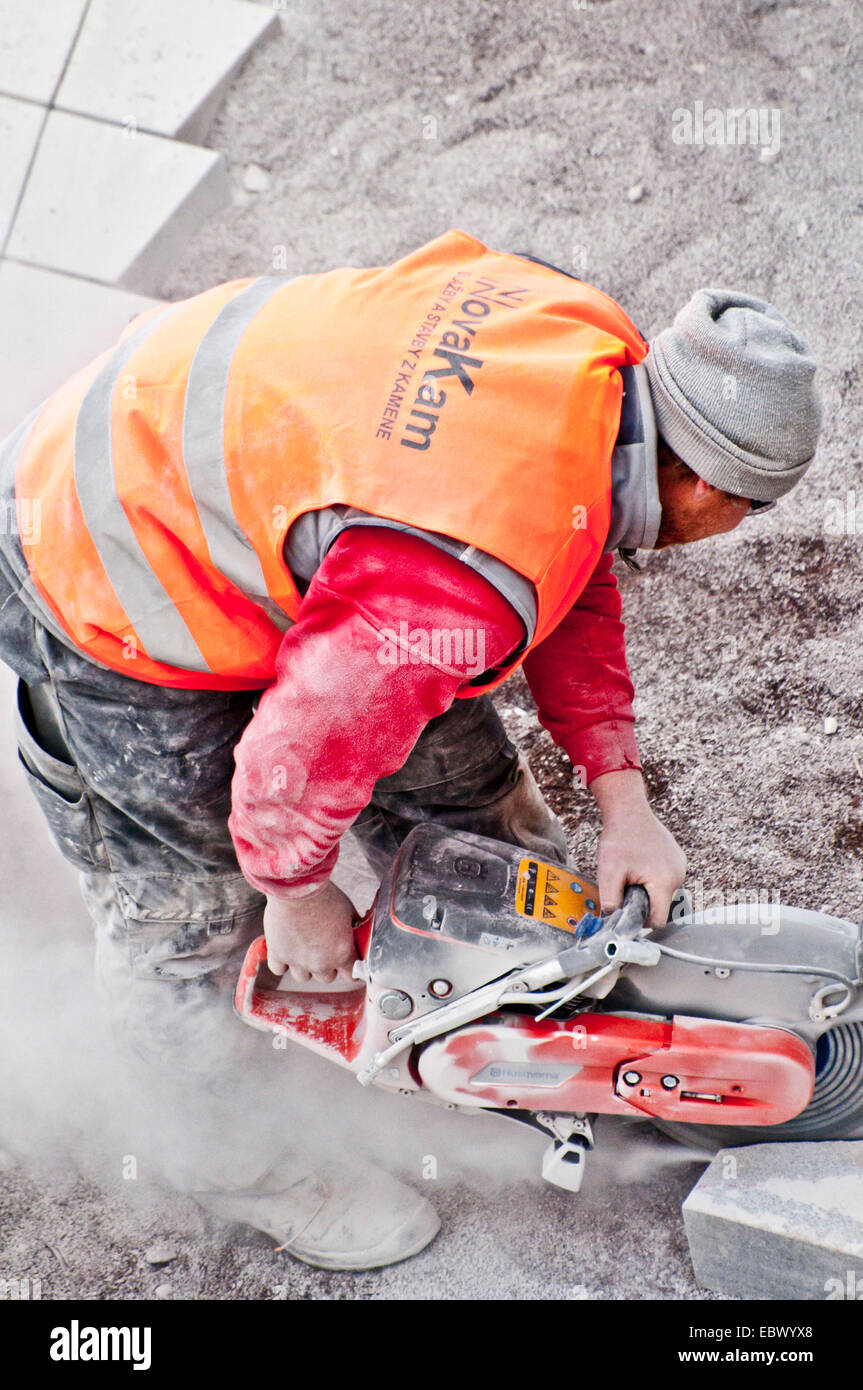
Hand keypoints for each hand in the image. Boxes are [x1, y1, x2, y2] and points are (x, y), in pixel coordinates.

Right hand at [264, 881, 357, 982]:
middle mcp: (321, 963)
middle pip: (326, 978)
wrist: (298, 888)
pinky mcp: (278, 954)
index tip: (346, 963)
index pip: (351, 976)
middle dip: (326, 966)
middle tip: (323, 950)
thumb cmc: (325, 896)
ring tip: (302, 949)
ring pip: (303, 977)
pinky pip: (279, 969)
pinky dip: (281, 962)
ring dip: (304, 967)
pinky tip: (285, 949)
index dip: (348, 969)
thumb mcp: (348, 910)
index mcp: (342, 953)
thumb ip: (353, 925)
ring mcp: (298, 961)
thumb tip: (357, 928)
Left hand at [590, 769, 686, 928]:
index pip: (658, 919)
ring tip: (632, 872)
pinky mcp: (678, 858)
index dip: (641, 921)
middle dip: (643, 902)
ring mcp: (681, 866)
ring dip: (648, 889)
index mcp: (664, 882)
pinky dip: (654, 877)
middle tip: (626, 885)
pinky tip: (640, 863)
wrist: (628, 810)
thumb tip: (613, 919)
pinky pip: (667, 877)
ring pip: (664, 892)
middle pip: (661, 905)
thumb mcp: (608, 872)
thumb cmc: (619, 839)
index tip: (627, 911)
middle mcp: (679, 875)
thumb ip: (611, 901)